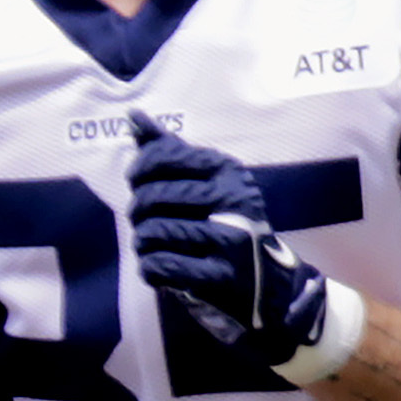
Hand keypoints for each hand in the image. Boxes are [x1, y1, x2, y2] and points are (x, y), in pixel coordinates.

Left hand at [124, 113, 334, 372]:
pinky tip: (157, 269)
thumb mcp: (208, 182)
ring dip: (142, 244)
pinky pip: (161, 266)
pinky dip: (149, 270)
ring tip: (150, 247)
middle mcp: (233, 200)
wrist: (269, 283)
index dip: (137, 171)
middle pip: (151, 197)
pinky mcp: (222, 277)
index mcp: (228, 171)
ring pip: (152, 233)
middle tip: (142, 223)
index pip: (160, 157)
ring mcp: (230, 241)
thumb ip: (170, 150)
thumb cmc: (226, 224)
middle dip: (137, 213)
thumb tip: (132, 117)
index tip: (138, 184)